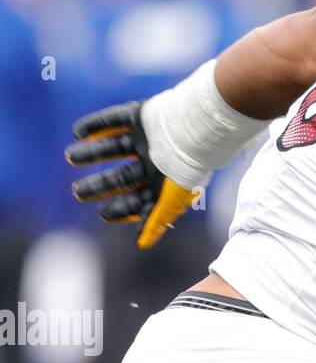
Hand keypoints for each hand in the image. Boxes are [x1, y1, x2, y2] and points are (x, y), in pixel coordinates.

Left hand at [66, 101, 201, 249]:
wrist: (196, 131)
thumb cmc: (186, 170)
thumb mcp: (171, 201)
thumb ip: (155, 221)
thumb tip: (140, 246)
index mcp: (161, 181)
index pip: (137, 199)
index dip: (120, 209)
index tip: (103, 213)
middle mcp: (152, 161)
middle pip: (121, 176)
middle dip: (99, 186)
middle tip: (78, 193)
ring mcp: (146, 139)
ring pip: (113, 148)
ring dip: (91, 153)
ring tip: (71, 157)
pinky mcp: (141, 116)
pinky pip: (114, 120)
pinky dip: (95, 125)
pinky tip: (78, 132)